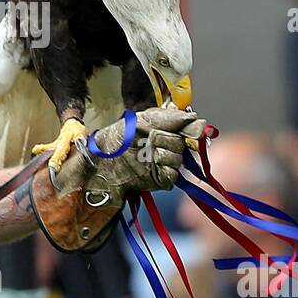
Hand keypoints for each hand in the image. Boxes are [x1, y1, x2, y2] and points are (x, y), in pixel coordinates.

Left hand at [88, 108, 207, 192]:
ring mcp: (166, 163)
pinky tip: (149, 164)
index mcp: (165, 129)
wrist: (102, 161)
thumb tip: (195, 118)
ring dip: (161, 153)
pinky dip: (162, 167)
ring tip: (144, 152)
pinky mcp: (163, 179)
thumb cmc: (117, 139)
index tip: (190, 128)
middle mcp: (168, 146)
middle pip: (183, 142)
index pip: (189, 127)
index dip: (190, 128)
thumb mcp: (142, 119)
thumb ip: (170, 118)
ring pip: (179, 157)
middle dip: (165, 138)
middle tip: (148, 138)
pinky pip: (174, 172)